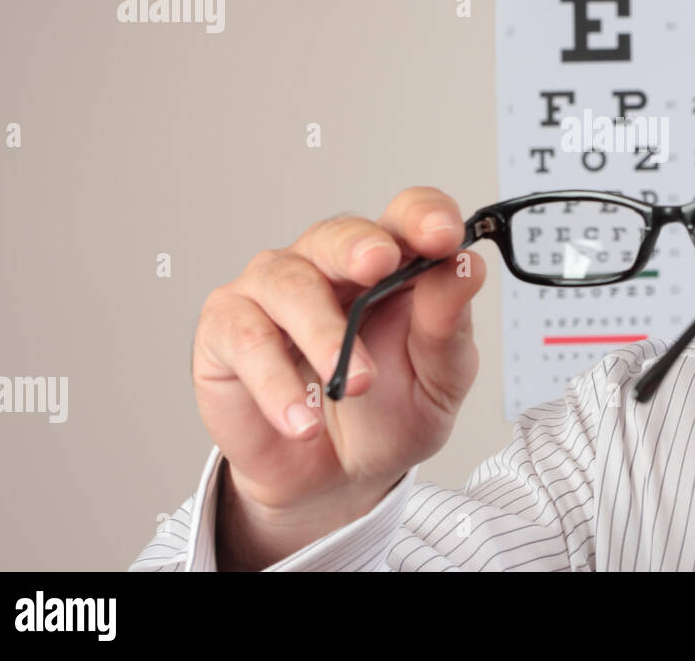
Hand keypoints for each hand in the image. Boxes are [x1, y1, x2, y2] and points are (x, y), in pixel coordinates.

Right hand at [192, 187, 485, 566]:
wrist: (334, 479)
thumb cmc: (387, 414)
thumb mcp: (437, 381)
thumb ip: (449, 326)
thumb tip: (467, 269)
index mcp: (391, 263)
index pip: (407, 215)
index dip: (425, 216)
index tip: (444, 236)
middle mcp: (329, 264)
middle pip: (340, 233)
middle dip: (360, 246)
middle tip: (380, 265)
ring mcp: (272, 290)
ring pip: (291, 285)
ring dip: (325, 335)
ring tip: (356, 384)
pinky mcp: (226, 329)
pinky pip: (246, 340)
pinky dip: (278, 384)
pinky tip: (304, 421)